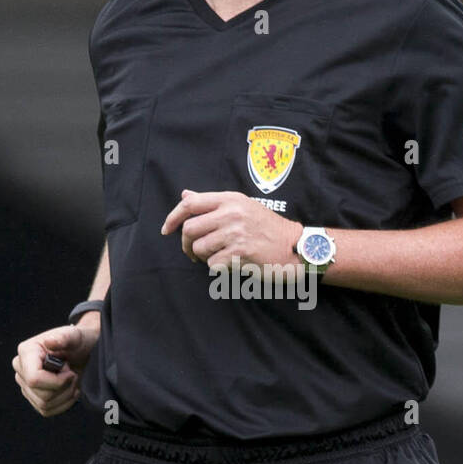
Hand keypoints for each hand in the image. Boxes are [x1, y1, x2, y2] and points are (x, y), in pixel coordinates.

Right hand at [12, 321, 97, 417]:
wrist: (81, 351)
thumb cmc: (77, 342)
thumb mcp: (75, 336)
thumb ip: (64, 338)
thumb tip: (50, 342)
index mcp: (26, 352)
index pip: (34, 379)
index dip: (56, 382)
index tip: (70, 373)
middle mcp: (21, 368)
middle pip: (41, 395)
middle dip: (64, 388)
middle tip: (72, 374)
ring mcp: (25, 384)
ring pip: (44, 405)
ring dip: (65, 396)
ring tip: (72, 381)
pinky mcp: (33, 396)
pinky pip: (46, 410)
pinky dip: (63, 404)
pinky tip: (70, 391)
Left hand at [161, 188, 302, 269]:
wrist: (295, 247)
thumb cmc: (268, 228)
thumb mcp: (243, 206)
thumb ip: (213, 202)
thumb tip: (185, 195)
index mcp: (231, 199)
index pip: (190, 204)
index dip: (173, 217)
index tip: (166, 230)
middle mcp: (232, 213)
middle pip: (190, 229)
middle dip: (187, 244)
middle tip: (194, 252)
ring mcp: (236, 232)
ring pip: (199, 248)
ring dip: (203, 258)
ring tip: (216, 257)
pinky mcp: (241, 252)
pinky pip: (213, 264)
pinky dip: (217, 268)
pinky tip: (230, 264)